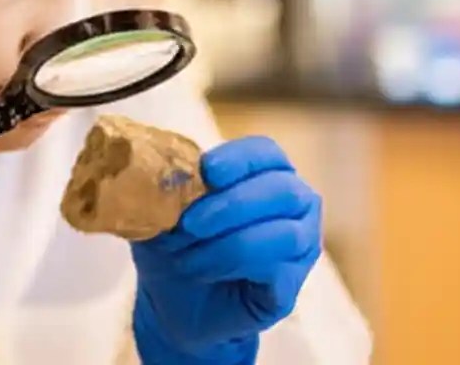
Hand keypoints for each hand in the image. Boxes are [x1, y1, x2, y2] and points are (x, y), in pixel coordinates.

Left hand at [130, 136, 322, 362]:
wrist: (173, 306)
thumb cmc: (176, 248)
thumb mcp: (162, 212)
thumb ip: (168, 188)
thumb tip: (159, 174)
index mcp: (265, 174)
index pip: (266, 153)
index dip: (240, 159)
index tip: (208, 171)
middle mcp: (294, 204)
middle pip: (281, 190)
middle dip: (232, 204)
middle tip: (189, 224)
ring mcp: (300, 246)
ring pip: (282, 233)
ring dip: (228, 244)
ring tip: (189, 257)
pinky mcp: (291, 287)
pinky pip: (275, 269)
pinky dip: (234, 268)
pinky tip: (205, 272)